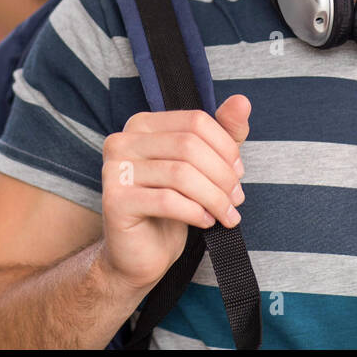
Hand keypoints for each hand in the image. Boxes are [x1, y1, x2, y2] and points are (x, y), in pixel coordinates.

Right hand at [99, 94, 249, 292]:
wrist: (139, 254)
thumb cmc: (170, 208)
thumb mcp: (202, 167)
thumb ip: (222, 133)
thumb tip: (242, 101)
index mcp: (142, 124)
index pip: (195, 121)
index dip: (225, 147)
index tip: (238, 173)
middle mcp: (122, 140)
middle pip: (189, 146)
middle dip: (222, 175)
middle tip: (236, 199)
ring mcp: (114, 170)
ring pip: (180, 174)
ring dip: (214, 197)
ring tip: (227, 214)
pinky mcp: (115, 201)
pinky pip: (167, 200)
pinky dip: (195, 212)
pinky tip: (205, 222)